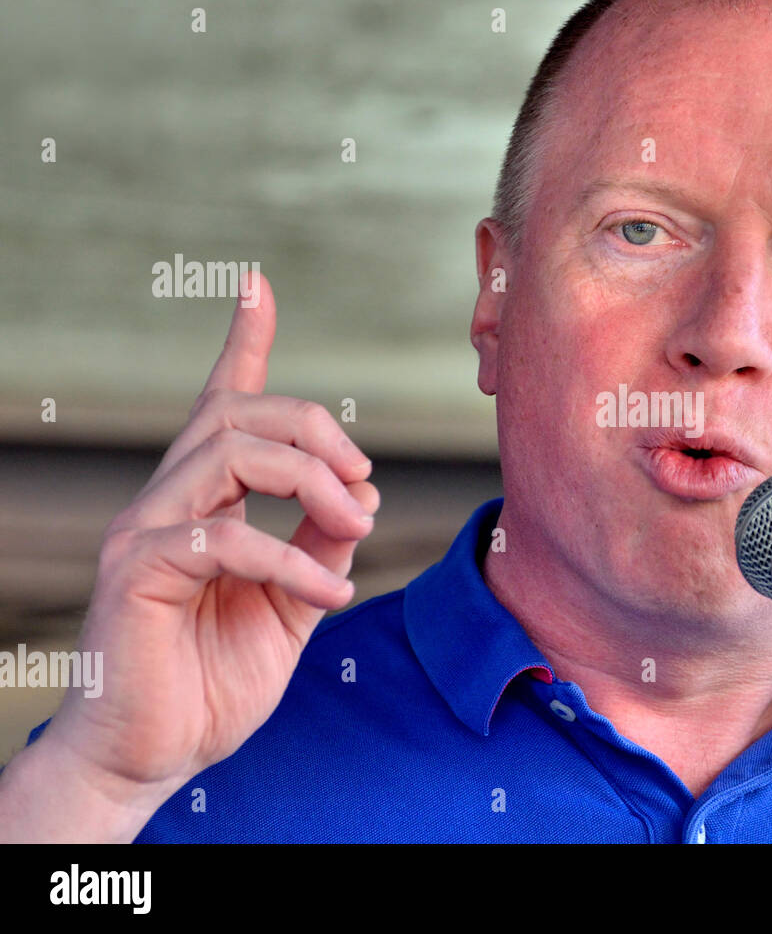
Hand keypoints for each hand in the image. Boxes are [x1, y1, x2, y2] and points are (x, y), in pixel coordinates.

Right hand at [42, 272, 377, 798]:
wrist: (153, 756)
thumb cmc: (217, 677)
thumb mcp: (293, 599)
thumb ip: (319, 542)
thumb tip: (357, 493)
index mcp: (201, 500)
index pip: (219, 404)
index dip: (241, 343)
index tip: (257, 285)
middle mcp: (164, 501)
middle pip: (239, 415)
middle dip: (317, 431)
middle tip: (364, 481)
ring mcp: (144, 532)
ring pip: (229, 454)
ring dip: (312, 482)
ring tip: (356, 524)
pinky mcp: (137, 575)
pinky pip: (227, 539)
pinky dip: (294, 560)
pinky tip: (331, 594)